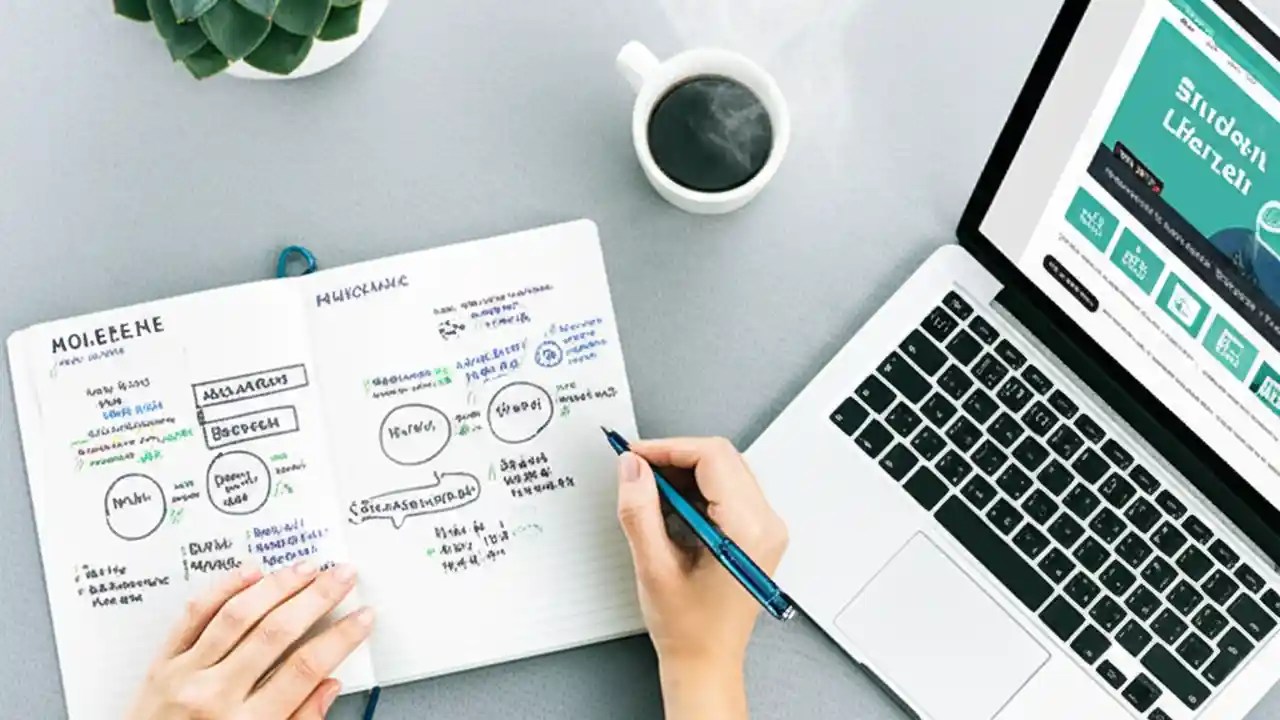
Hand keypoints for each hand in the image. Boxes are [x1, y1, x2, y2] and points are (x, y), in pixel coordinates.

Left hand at [127, 562, 372, 719]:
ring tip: (305, 569)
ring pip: (238, 615)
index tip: (362, 618)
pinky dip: (223, 588)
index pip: (305, 669)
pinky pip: (193, 615)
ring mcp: (185, 675)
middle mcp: (214, 696)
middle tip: (341, 576)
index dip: (341, 638)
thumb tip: (329, 684)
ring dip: (277, 585)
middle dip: (317, 598)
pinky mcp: (162, 662)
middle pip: (276, 633)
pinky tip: (250, 573)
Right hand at [615, 437, 787, 719]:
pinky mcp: (757, 532)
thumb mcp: (653, 566)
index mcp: (748, 531)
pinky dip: (696, 487)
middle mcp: (766, 525)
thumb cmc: (689, 629)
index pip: (713, 459)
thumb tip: (632, 468)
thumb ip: (639, 511)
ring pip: (725, 470)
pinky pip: (728, 489)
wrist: (707, 662)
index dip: (669, 448)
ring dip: (684, 472)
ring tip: (649, 489)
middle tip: (636, 468)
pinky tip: (668, 504)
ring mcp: (765, 528)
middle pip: (722, 458)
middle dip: (675, 457)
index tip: (635, 454)